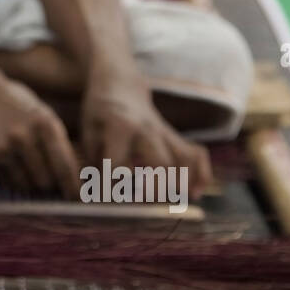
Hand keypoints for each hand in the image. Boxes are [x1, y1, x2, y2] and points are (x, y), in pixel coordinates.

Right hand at [0, 67, 80, 196]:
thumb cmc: (21, 108)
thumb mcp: (44, 117)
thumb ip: (59, 145)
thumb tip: (74, 182)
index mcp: (44, 124)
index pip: (64, 167)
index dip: (73, 187)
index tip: (79, 199)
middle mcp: (23, 137)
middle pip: (46, 181)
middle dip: (51, 184)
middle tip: (52, 178)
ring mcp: (2, 149)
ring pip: (28, 185)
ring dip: (32, 182)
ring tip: (30, 166)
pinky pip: (9, 183)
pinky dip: (15, 179)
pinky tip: (13, 162)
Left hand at [80, 72, 211, 200]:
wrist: (120, 86)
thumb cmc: (100, 113)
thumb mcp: (88, 131)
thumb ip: (96, 160)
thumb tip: (106, 191)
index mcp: (120, 126)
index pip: (118, 164)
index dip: (110, 184)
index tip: (105, 195)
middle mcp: (147, 129)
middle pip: (161, 163)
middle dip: (155, 188)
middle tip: (144, 203)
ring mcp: (165, 132)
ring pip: (183, 160)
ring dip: (181, 184)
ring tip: (175, 202)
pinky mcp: (175, 137)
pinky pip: (196, 153)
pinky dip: (201, 173)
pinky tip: (196, 192)